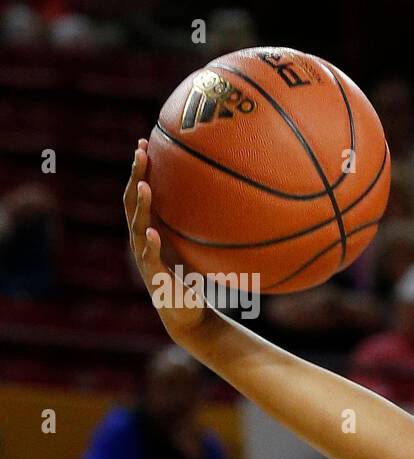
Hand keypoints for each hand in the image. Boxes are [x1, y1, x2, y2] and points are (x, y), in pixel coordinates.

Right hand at [124, 138, 209, 340]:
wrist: (190, 315)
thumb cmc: (196, 278)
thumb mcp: (202, 247)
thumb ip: (208, 224)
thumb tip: (237, 199)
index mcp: (152, 229)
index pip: (141, 194)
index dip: (140, 170)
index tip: (144, 143)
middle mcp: (143, 240)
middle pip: (132, 202)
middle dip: (135, 176)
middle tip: (140, 152)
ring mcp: (145, 258)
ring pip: (136, 227)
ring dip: (140, 206)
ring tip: (143, 186)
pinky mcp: (154, 277)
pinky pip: (148, 259)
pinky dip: (148, 245)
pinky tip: (151, 233)